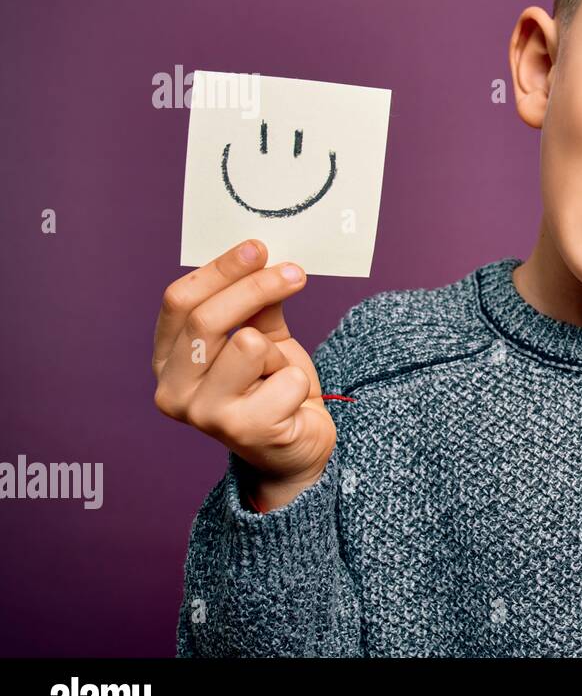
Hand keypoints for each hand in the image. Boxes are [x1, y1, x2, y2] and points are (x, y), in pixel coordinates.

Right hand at [152, 239, 335, 509]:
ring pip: (248, 345)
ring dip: (278, 351)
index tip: (258, 247)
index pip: (179, 301)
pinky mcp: (244, 432)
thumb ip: (254, 304)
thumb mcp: (262, 338)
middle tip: (294, 272)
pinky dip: (299, 382)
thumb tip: (261, 257)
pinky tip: (291, 403)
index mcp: (167, 360)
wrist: (298, 448)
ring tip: (279, 372)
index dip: (220, 269)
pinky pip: (285, 379)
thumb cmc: (273, 387)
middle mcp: (173, 390)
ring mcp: (205, 415)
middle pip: (208, 319)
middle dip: (256, 287)